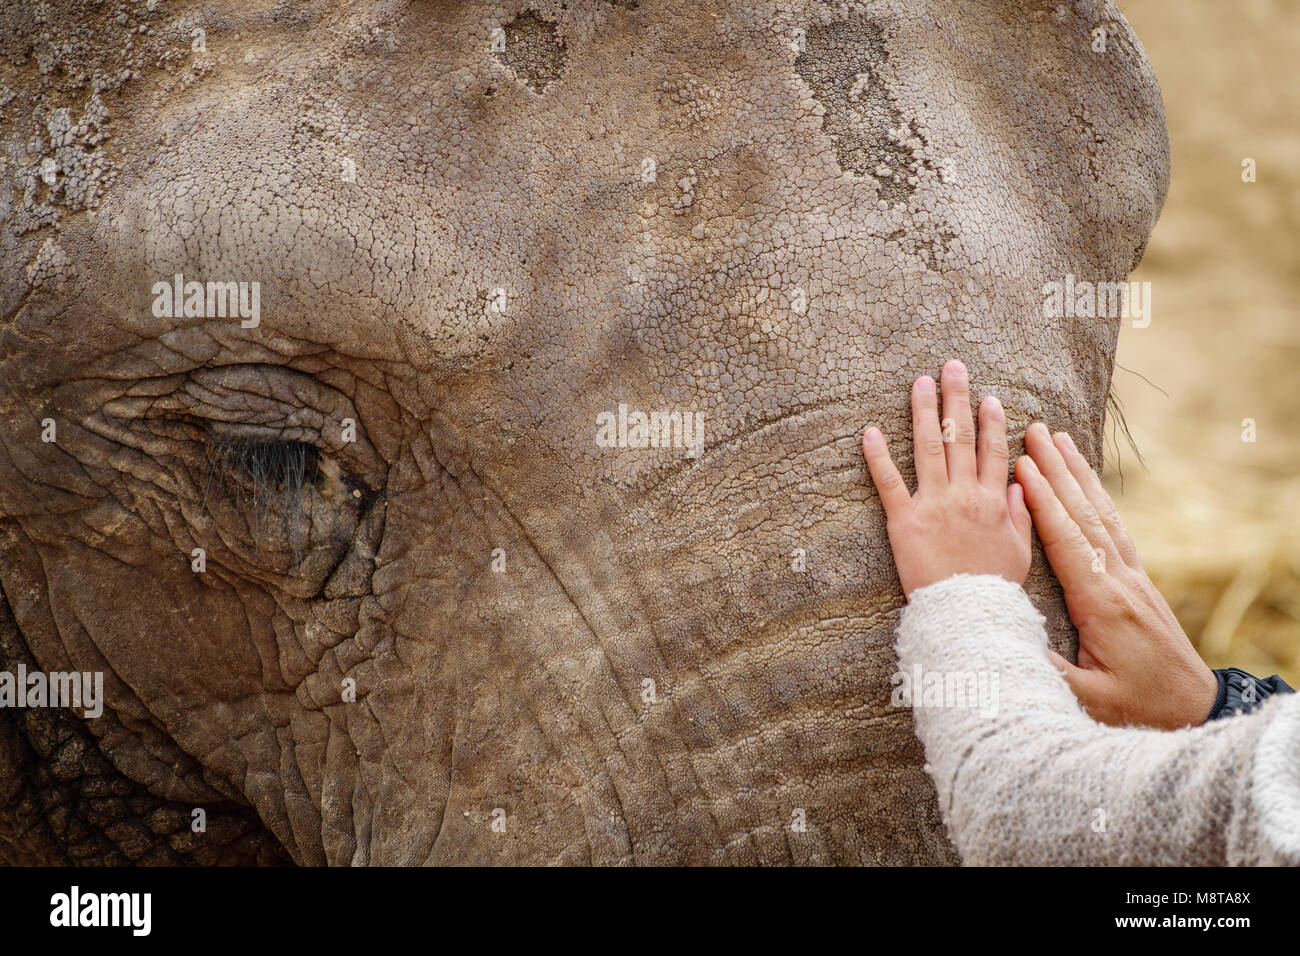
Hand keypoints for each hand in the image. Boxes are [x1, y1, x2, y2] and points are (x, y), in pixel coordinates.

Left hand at [862, 359, 1031, 598]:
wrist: (967, 615)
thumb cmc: (993, 588)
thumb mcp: (1020, 551)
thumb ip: (1020, 515)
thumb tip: (1018, 484)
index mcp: (992, 501)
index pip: (992, 451)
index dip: (991, 421)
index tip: (989, 397)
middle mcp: (964, 495)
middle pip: (961, 437)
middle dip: (956, 399)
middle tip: (952, 367)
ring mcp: (933, 505)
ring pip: (929, 448)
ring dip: (923, 412)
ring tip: (919, 382)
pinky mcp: (903, 521)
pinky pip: (889, 483)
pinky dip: (878, 457)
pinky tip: (869, 432)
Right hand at [1015, 424, 1218, 727]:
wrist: (1195, 710)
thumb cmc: (1136, 708)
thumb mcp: (1086, 702)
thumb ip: (1044, 673)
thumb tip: (999, 643)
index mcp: (1102, 605)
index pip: (1068, 542)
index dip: (1044, 503)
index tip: (1021, 467)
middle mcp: (1120, 581)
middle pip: (1085, 514)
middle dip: (1058, 469)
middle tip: (1035, 430)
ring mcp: (1133, 578)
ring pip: (1102, 514)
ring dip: (1078, 473)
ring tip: (1059, 439)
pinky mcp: (1139, 582)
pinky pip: (1114, 528)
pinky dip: (1097, 497)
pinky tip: (1086, 481)